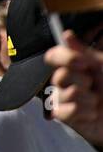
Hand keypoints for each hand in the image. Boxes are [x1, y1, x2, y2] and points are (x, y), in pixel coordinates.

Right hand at [46, 31, 102, 147]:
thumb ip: (84, 52)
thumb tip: (66, 34)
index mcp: (74, 67)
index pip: (54, 56)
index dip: (65, 58)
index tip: (83, 63)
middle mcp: (66, 81)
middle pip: (59, 76)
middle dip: (83, 82)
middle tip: (94, 86)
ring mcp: (63, 99)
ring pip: (64, 94)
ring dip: (88, 99)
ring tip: (97, 102)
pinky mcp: (64, 116)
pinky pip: (64, 112)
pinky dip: (84, 113)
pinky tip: (92, 114)